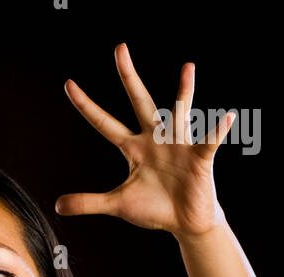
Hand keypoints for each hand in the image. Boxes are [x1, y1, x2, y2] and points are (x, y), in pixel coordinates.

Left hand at [55, 42, 233, 237]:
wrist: (185, 221)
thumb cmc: (155, 208)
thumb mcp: (118, 205)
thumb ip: (89, 203)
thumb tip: (57, 206)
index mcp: (133, 149)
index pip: (104, 123)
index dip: (86, 106)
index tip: (68, 84)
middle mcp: (154, 139)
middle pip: (139, 102)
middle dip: (128, 77)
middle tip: (119, 48)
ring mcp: (177, 145)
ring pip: (179, 112)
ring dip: (184, 91)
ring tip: (187, 68)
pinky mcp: (198, 157)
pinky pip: (209, 141)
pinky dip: (218, 130)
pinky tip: (226, 118)